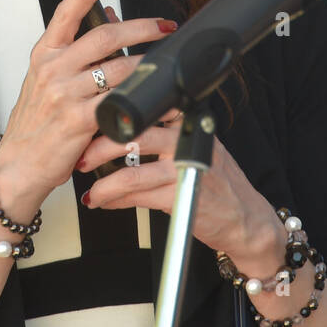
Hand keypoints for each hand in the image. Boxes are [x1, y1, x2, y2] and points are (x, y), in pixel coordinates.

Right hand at [0, 0, 178, 211]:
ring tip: (166, 66)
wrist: (18, 166)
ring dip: (149, 66)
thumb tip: (110, 20)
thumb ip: (76, 53)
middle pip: (104, 36)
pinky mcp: (78, 119)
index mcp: (45, 55)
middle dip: (142, 28)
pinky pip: (118, 101)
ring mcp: (64, 93)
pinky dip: (142, 99)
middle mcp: (53, 69)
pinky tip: (157, 100)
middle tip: (164, 26)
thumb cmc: (35, 126)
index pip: (64, 14)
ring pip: (118, 68)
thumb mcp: (47, 82)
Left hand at [75, 107, 281, 265]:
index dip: (114, 115)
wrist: (245, 219)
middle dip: (100, 145)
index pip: (147, 107)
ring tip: (89, 187)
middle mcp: (189, 138)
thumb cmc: (215, 183)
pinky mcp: (183, 196)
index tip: (89, 123)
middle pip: (135, 132)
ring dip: (104, 181)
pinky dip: (115, 200)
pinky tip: (103, 202)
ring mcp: (187, 167)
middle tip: (81, 155)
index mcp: (189, 121)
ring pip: (133, 168)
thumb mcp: (191, 150)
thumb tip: (111, 138)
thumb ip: (159, 139)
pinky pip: (139, 196)